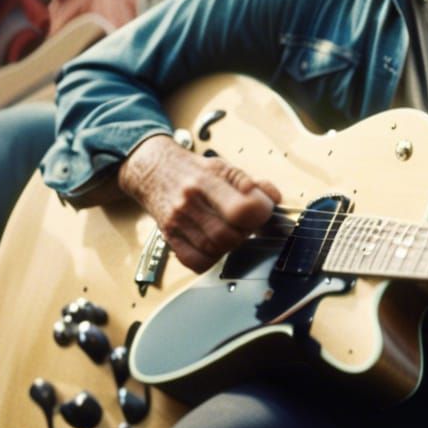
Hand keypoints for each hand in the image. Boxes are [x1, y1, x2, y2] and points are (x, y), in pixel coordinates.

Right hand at [118, 134, 280, 271]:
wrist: (153, 170)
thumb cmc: (192, 169)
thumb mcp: (223, 166)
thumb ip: (251, 183)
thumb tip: (274, 199)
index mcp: (207, 180)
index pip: (242, 209)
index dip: (261, 213)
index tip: (263, 210)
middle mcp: (190, 201)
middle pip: (229, 235)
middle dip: (246, 232)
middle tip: (246, 223)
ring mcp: (178, 221)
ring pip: (214, 250)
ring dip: (231, 245)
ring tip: (232, 231)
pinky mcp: (170, 237)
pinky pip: (195, 261)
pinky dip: (211, 258)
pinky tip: (215, 245)